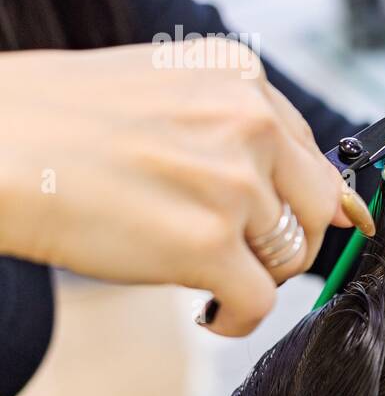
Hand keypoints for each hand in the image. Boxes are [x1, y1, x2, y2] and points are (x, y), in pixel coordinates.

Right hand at [0, 41, 371, 335]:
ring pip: (288, 255)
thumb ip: (232, 125)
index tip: (277, 225)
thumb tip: (306, 191)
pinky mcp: (207, 243)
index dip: (294, 200)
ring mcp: (232, 183)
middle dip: (288, 241)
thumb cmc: (57, 122)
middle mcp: (249, 122)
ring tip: (204, 275)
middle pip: (317, 207)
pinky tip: (210, 313)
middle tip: (245, 257)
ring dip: (252, 276)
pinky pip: (260, 300)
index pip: (310, 154)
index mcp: (242, 77)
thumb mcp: (164, 91)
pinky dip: (238, 317)